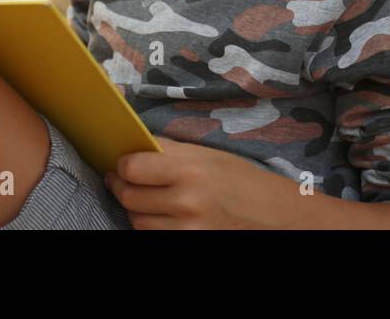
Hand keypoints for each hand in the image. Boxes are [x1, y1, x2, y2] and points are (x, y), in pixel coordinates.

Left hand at [103, 136, 293, 228]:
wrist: (270, 213)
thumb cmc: (237, 178)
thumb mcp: (204, 154)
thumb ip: (167, 151)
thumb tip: (132, 145)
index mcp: (189, 170)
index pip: (133, 168)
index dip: (122, 164)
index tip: (122, 162)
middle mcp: (186, 202)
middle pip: (130, 197)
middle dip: (120, 186)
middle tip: (119, 179)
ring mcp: (187, 230)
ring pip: (137, 221)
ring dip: (135, 208)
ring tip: (142, 197)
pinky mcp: (188, 244)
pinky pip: (152, 236)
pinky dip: (150, 225)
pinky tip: (159, 214)